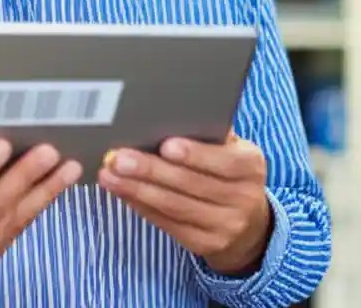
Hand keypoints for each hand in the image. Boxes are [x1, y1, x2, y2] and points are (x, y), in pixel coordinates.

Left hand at [97, 131, 272, 274]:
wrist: (250, 224)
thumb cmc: (228, 172)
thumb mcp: (231, 151)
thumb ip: (209, 135)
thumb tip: (168, 115)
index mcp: (251, 166)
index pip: (223, 161)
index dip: (194, 154)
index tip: (165, 145)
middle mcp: (244, 198)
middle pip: (191, 184)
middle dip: (151, 170)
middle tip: (118, 158)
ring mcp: (226, 226)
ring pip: (175, 206)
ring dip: (137, 189)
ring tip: (109, 174)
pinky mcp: (206, 245)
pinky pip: (168, 224)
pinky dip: (141, 206)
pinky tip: (122, 192)